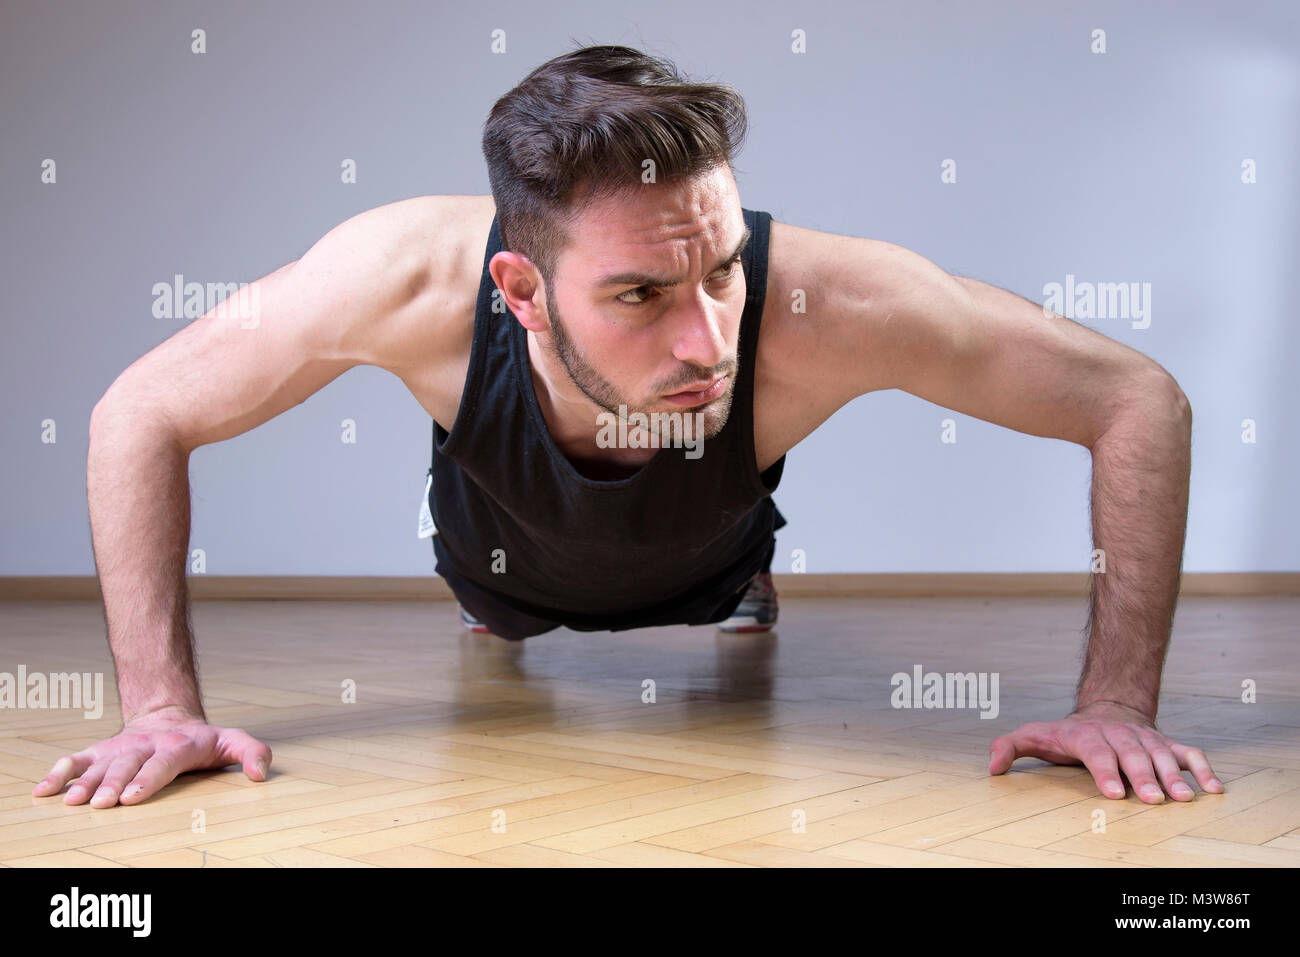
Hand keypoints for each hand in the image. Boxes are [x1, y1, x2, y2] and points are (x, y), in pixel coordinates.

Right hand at [31, 706, 271, 807]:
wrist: (169, 717)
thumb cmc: (204, 740)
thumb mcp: (233, 741)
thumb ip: (253, 753)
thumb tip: (261, 775)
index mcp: (177, 746)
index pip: (162, 763)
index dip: (147, 779)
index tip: (132, 797)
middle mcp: (145, 746)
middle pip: (126, 765)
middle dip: (112, 783)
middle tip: (101, 803)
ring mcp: (120, 747)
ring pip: (99, 764)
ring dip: (83, 782)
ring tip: (71, 802)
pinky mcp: (101, 750)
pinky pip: (76, 760)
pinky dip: (58, 773)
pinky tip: (43, 791)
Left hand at [987, 701, 1224, 802]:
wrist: (1105, 710)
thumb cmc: (1066, 733)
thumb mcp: (1034, 735)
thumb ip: (1009, 747)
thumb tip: (991, 767)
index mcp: (1087, 736)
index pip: (1096, 752)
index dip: (1106, 771)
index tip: (1113, 793)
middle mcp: (1119, 736)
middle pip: (1133, 755)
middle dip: (1144, 777)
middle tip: (1153, 800)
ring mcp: (1146, 739)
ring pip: (1162, 755)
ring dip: (1175, 776)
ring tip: (1184, 799)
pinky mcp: (1166, 743)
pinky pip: (1188, 753)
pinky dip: (1203, 768)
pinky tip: (1215, 789)